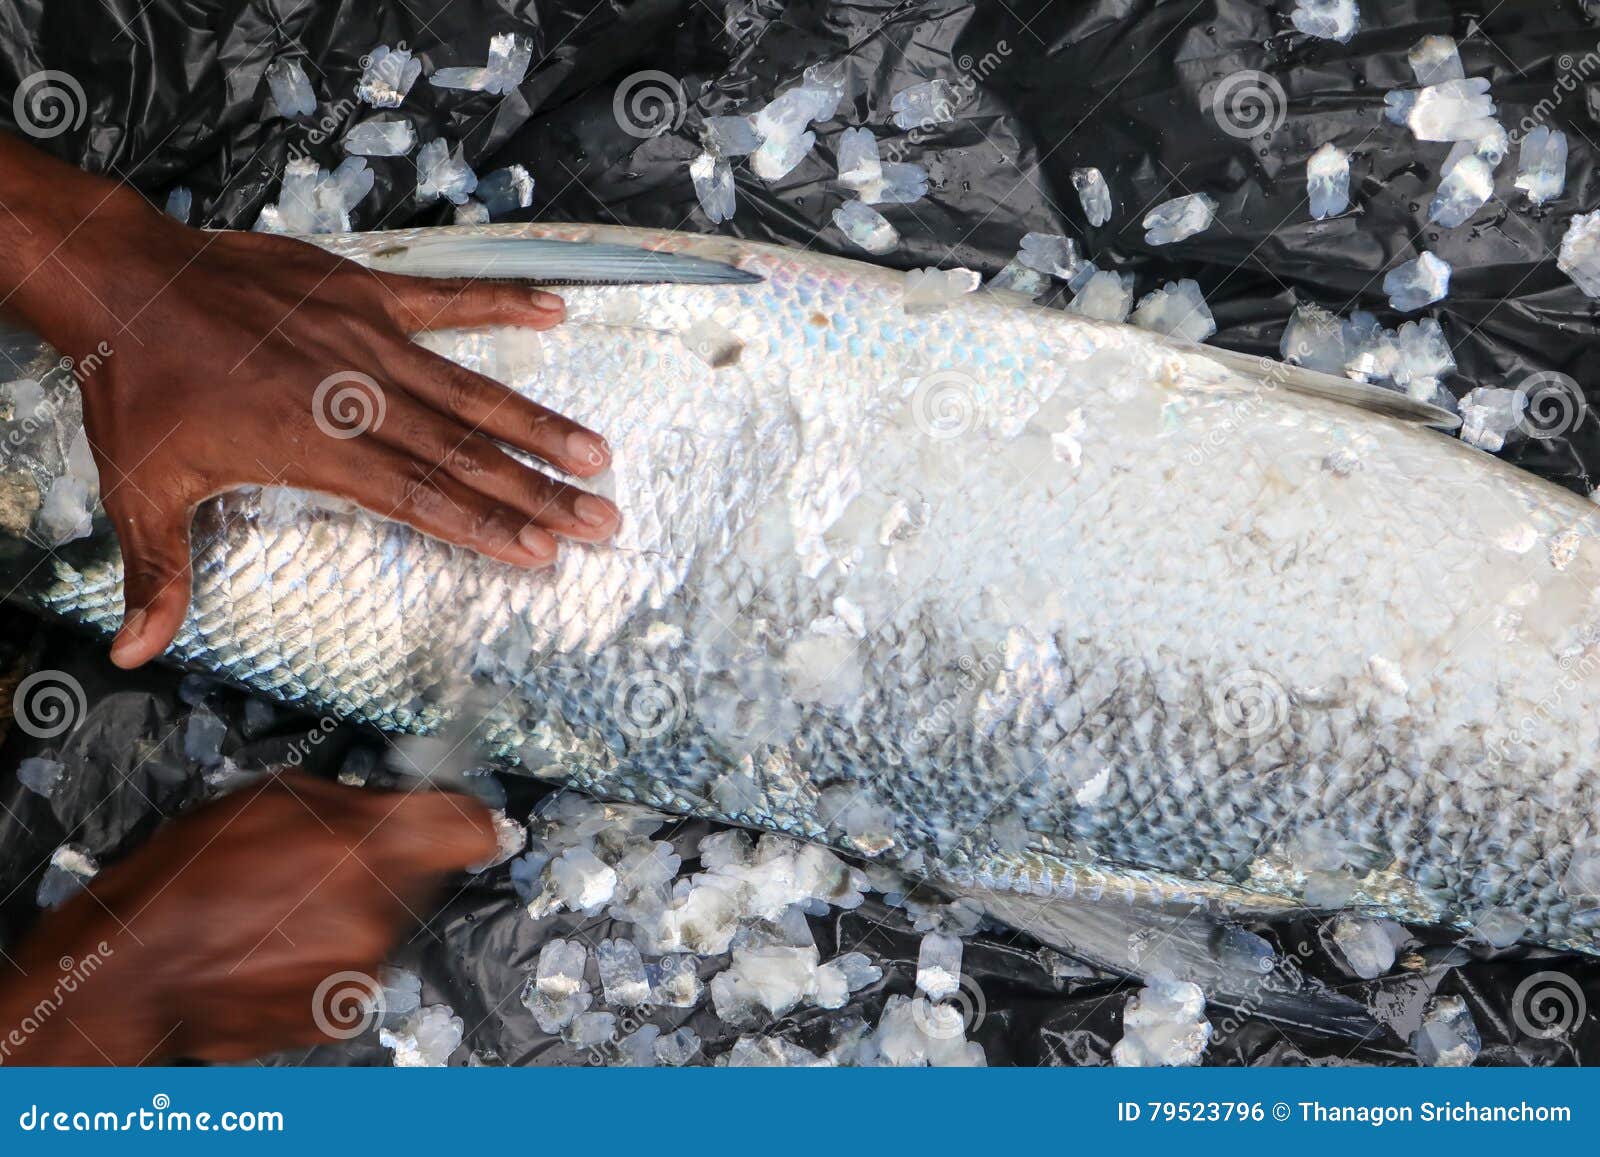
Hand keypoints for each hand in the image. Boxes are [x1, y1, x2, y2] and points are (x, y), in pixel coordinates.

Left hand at [0, 134, 618, 668]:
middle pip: (463, 452)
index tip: (541, 552)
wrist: (125, 280)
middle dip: (537, 492)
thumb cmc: (138, 387)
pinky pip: (446, 300)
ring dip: (536, 424)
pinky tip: (554, 312)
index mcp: (312, 445)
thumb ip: (158, 574)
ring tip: (594, 453)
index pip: (417, 495)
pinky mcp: (363, 293)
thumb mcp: (140, 488)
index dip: (483, 525)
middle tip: (600, 519)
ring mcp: (364, 339)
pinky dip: (501, 304)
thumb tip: (132, 655)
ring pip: (468, 390)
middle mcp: (353, 394)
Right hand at [0, 774, 495, 1064]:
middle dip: (393, 864)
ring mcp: (362, 968)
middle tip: (332, 861)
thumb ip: (355, 799)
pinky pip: (358, 969)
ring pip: (389, 924)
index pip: (475, 828)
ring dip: (357, 912)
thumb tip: (404, 803)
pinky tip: (281, 944)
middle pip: (429, 876)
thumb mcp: (271, 796)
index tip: (464, 818)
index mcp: (368, 846)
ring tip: (289, 907)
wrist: (130, 971)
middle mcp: (377, 912)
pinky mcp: (342, 1010)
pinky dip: (331, 956)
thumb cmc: (186, 877)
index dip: (469, 819)